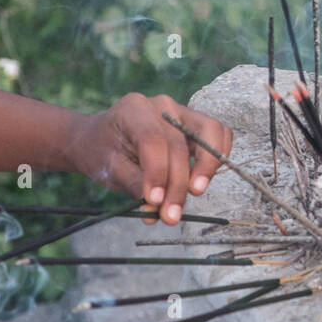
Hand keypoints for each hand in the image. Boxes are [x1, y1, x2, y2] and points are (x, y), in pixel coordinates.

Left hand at [69, 94, 232, 223]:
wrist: (103, 139)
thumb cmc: (103, 151)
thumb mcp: (108, 168)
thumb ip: (133, 183)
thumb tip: (156, 206)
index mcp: (135, 109)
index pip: (153, 140)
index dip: (157, 173)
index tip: (155, 202)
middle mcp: (163, 106)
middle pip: (179, 145)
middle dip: (177, 184)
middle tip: (171, 215)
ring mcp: (183, 111)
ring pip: (210, 132)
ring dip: (206, 167)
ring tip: (195, 193)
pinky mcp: (196, 123)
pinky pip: (219, 134)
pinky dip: (217, 156)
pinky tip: (202, 179)